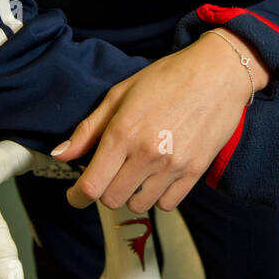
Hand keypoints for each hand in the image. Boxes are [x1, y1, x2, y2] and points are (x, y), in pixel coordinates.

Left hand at [57, 33, 260, 212]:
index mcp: (123, 133)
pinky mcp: (195, 171)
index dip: (77, 196)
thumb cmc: (168, 78)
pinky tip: (158, 175)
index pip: (91, 186)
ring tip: (137, 171)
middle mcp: (146, 153)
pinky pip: (167, 204)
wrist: (218, 74)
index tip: (76, 195)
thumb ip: (89, 129)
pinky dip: (158, 195)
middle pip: (112, 199)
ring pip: (138, 205)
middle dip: (105, 190)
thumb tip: (60, 154)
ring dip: (132, 193)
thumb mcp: (120, 94)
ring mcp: (172, 165)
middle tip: (112, 172)